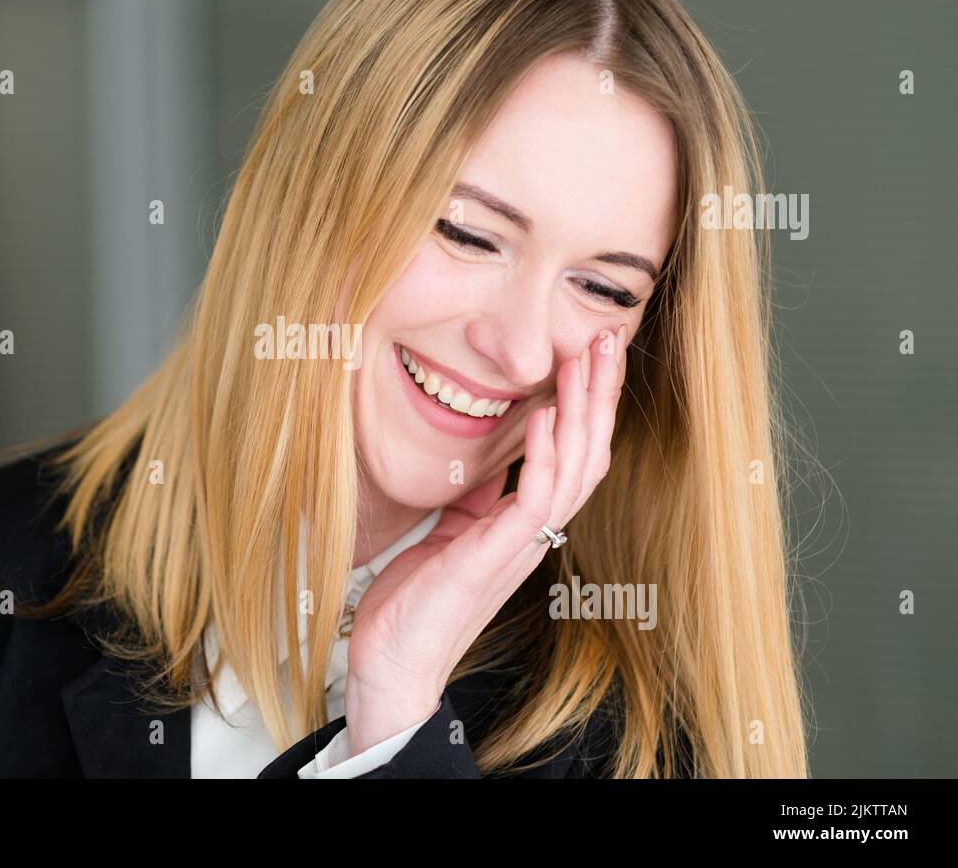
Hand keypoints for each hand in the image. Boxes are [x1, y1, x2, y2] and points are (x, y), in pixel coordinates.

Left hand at [342, 323, 629, 754]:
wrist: (392, 663)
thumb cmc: (417, 604)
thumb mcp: (450, 535)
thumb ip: (477, 500)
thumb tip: (487, 465)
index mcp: (526, 525)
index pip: (573, 455)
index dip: (586, 405)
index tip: (589, 353)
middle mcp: (535, 533)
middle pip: (588, 453)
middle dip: (600, 394)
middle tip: (608, 338)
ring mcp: (521, 545)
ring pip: (575, 468)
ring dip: (582, 410)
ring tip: (586, 358)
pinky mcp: (497, 556)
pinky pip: (536, 499)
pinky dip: (544, 454)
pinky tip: (544, 415)